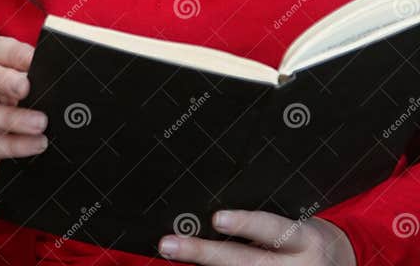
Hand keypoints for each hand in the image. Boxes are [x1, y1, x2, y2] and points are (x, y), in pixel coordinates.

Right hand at [0, 36, 47, 192]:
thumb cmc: (4, 101)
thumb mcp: (14, 83)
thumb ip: (28, 74)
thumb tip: (52, 73)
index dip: (13, 53)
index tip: (35, 60)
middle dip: (0, 80)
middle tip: (26, 88)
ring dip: (9, 118)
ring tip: (40, 123)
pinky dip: (9, 146)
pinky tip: (32, 144)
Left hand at [158, 210, 356, 264]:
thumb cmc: (310, 239)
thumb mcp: (300, 224)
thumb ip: (268, 224)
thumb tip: (217, 216)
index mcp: (307, 240)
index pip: (273, 229)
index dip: (246, 224)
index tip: (217, 218)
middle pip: (245, 263)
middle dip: (204, 253)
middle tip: (169, 244)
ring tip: (174, 256)